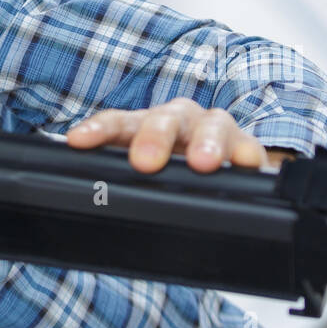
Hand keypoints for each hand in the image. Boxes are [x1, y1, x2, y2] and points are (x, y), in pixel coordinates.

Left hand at [65, 98, 291, 172]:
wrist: (219, 171)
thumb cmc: (166, 174)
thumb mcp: (138, 176)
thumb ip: (114, 185)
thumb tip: (82, 208)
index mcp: (142, 125)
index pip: (116, 123)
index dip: (97, 130)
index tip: (78, 141)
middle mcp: (177, 121)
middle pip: (163, 119)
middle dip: (153, 138)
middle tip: (145, 162)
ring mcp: (213, 129)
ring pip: (210, 125)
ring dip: (205, 143)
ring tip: (202, 163)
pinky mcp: (245, 147)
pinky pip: (248, 147)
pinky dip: (246, 154)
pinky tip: (244, 164)